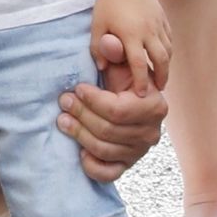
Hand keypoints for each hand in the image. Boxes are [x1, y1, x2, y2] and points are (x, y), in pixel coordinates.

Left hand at [57, 36, 166, 182]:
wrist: (129, 100)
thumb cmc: (121, 79)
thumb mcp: (119, 63)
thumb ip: (114, 51)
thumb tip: (107, 42)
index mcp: (153, 105)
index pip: (117, 110)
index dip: (92, 101)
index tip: (76, 89)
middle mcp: (151, 132)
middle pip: (108, 130)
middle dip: (81, 116)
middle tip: (63, 102)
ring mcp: (140, 151)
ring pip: (104, 149)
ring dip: (79, 135)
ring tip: (62, 120)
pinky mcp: (128, 165)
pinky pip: (109, 173)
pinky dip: (92, 166)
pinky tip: (79, 153)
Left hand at [92, 0, 168, 87]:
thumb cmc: (108, 2)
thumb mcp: (98, 25)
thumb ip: (99, 48)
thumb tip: (102, 69)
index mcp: (131, 34)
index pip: (140, 64)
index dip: (141, 82)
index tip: (141, 94)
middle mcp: (148, 31)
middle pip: (161, 60)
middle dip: (162, 77)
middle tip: (159, 89)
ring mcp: (158, 24)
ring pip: (168, 50)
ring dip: (166, 65)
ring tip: (162, 76)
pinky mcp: (163, 18)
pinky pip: (169, 39)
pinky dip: (168, 51)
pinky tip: (162, 58)